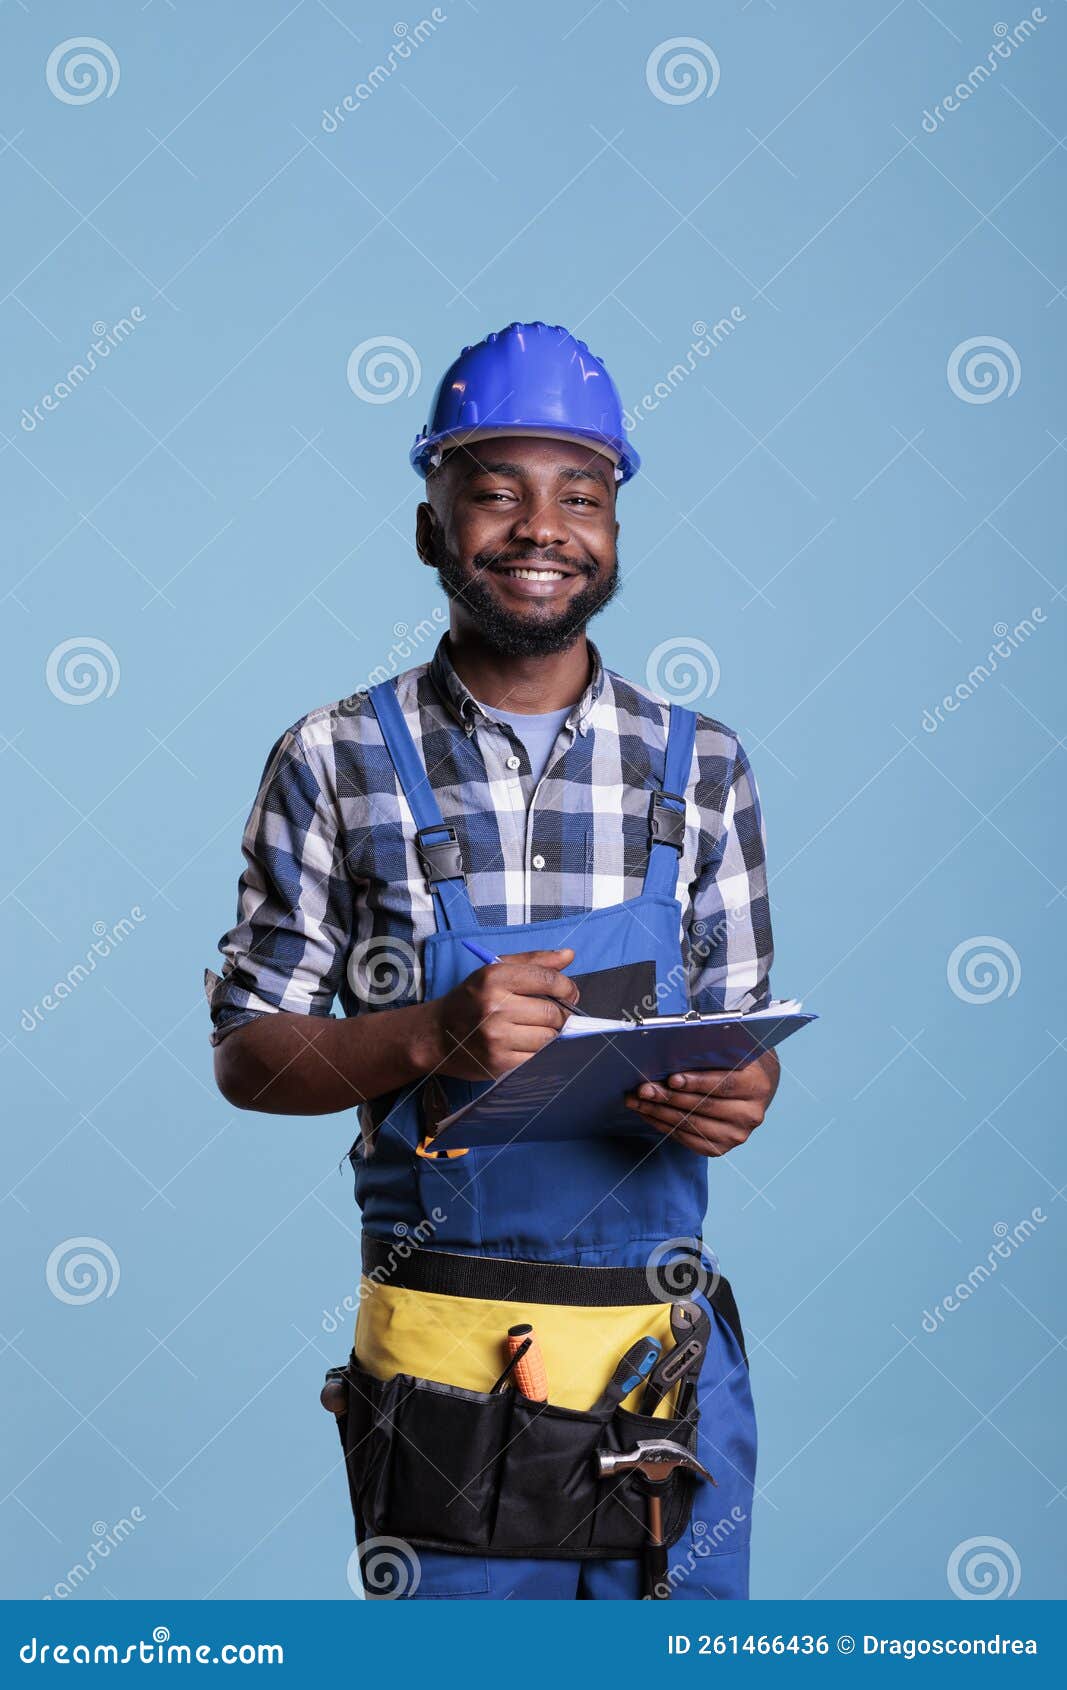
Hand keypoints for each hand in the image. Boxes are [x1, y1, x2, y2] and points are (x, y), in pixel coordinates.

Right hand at [427, 948, 580, 1081]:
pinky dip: (539, 1052)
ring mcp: (496, 1037)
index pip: (548, 980)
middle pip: (553, 1013)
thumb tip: (569, 955)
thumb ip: (534, 962)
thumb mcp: (495, 972)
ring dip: (551, 1035)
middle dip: (561, 1015)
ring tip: (536, 1029)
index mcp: (494, 978)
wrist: (436, 1035)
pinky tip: (527, 1044)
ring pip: (548, 1038)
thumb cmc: (470, 1000)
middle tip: (554, 1015)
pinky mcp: (499, 1063)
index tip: (569, 993)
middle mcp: (494, 1006)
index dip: (567, 988)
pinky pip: (537, 1058)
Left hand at [624, 1050, 779, 1156]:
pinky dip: (664, 1126)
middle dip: (669, 1097)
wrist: (749, 1089)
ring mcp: (736, 1135)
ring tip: (637, 1101)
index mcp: (757, 1085)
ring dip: (659, 1113)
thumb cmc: (731, 1064)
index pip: (724, 1084)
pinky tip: (648, 1114)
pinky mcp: (720, 1148)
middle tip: (643, 1089)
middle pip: (704, 1106)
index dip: (697, 1082)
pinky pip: (687, 1139)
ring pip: (692, 1125)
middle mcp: (751, 1114)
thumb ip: (709, 1052)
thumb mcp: (728, 1052)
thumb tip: (671, 1051)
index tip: (672, 1079)